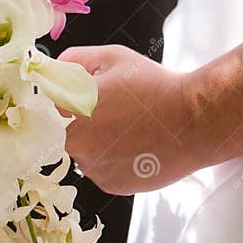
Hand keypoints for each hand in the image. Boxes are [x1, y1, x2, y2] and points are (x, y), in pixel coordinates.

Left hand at [61, 45, 195, 194]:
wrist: (194, 121)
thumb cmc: (155, 86)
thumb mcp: (113, 58)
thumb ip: (75, 59)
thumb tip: (55, 68)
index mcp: (70, 111)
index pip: (48, 107)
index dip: (66, 99)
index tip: (85, 96)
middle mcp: (76, 144)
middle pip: (64, 132)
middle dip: (82, 120)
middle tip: (114, 110)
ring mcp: (93, 168)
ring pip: (83, 152)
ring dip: (97, 141)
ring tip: (129, 128)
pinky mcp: (110, 185)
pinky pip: (101, 169)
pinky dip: (112, 159)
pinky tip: (135, 145)